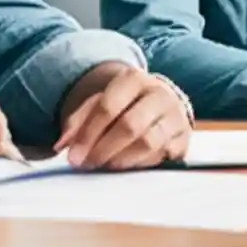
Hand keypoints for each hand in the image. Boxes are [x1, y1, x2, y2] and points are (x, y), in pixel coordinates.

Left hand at [55, 63, 190, 170]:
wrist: (161, 103)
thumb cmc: (125, 104)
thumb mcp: (101, 102)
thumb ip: (79, 121)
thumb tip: (62, 145)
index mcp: (134, 79)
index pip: (108, 106)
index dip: (88, 134)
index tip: (74, 156)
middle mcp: (159, 94)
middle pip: (129, 126)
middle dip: (104, 149)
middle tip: (88, 165)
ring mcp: (176, 115)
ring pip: (148, 143)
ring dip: (122, 160)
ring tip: (105, 166)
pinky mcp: (184, 137)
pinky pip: (162, 156)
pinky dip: (140, 165)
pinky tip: (127, 166)